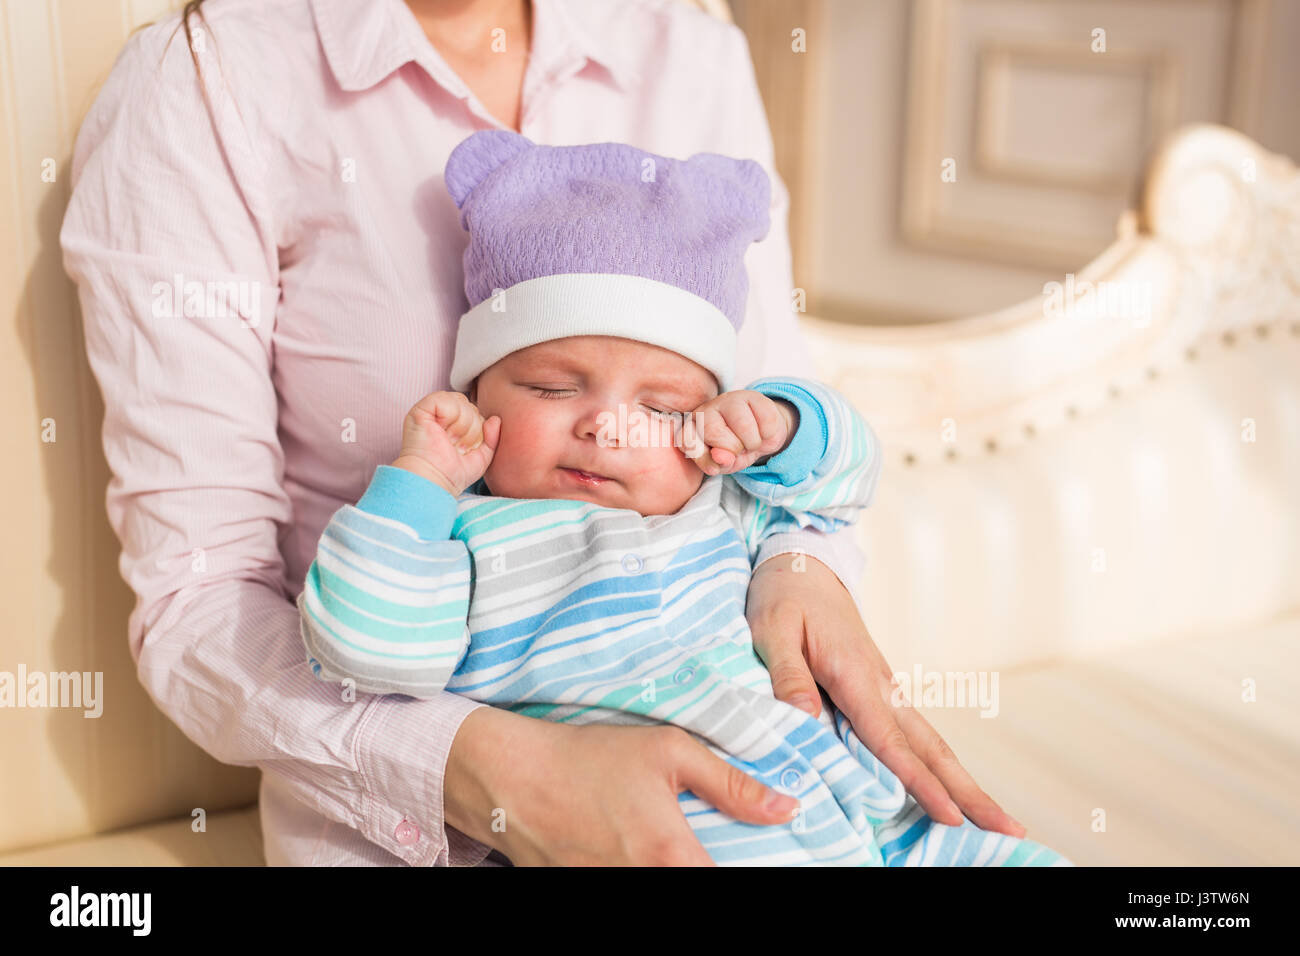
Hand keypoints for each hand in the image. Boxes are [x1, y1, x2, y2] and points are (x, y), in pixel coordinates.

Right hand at [392, 390, 499, 495]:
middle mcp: (441, 415)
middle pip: (471, 406)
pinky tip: (442, 433)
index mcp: (453, 423)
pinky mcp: (421, 409)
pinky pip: (446, 400)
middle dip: (471, 430)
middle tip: (456, 447)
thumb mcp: (481, 458)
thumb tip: (495, 419)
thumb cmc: (453, 474)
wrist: (433, 481)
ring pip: (461, 402)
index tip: (464, 450)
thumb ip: (492, 439)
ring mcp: (430, 411)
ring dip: (462, 427)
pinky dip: (450, 418)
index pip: (476, 412)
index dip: (477, 431)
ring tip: (449, 442)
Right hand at [443, 706, 800, 864]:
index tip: (754, 853)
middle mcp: (642, 887)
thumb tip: (788, 807)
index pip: (733, 884)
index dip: (750, 868)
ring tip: (663, 848)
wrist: (510, 778)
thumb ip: (733, 783)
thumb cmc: (590, 758)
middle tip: (708, 848)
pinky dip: (636, 872)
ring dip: (675, 871)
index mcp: (672, 857)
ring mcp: (605, 896)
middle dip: (704, 867)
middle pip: (694, 888)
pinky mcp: (581, 896)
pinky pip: (623, 896)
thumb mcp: (668, 751)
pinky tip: (632, 853)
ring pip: (661, 899)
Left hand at [682, 390, 797, 475]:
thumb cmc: (734, 450)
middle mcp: (706, 409)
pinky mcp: (753, 396)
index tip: (715, 461)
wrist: (760, 436)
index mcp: (691, 427)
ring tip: (750, 441)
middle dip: (733, 449)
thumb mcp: (722, 465)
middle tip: (737, 449)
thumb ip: (717, 464)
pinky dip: (767, 434)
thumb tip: (721, 457)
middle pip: (715, 433)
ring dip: (753, 443)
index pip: (687, 441)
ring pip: (744, 427)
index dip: (702, 456)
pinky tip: (761, 430)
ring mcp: (729, 399)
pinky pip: (765, 421)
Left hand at [744, 553, 1028, 838]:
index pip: (891, 741)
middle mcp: (881, 684)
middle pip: (932, 748)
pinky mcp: (880, 687)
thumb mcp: (771, 629)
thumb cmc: (783, 595)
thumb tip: (806, 722)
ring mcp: (886, 686)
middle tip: (1011, 830)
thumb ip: (787, 676)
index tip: (951, 817)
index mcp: (855, 674)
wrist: (802, 563)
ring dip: (964, 782)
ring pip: (931, 742)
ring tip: (995, 821)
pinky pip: (915, 733)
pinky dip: (938, 763)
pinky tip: (949, 787)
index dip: (920, 782)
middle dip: (970, 792)